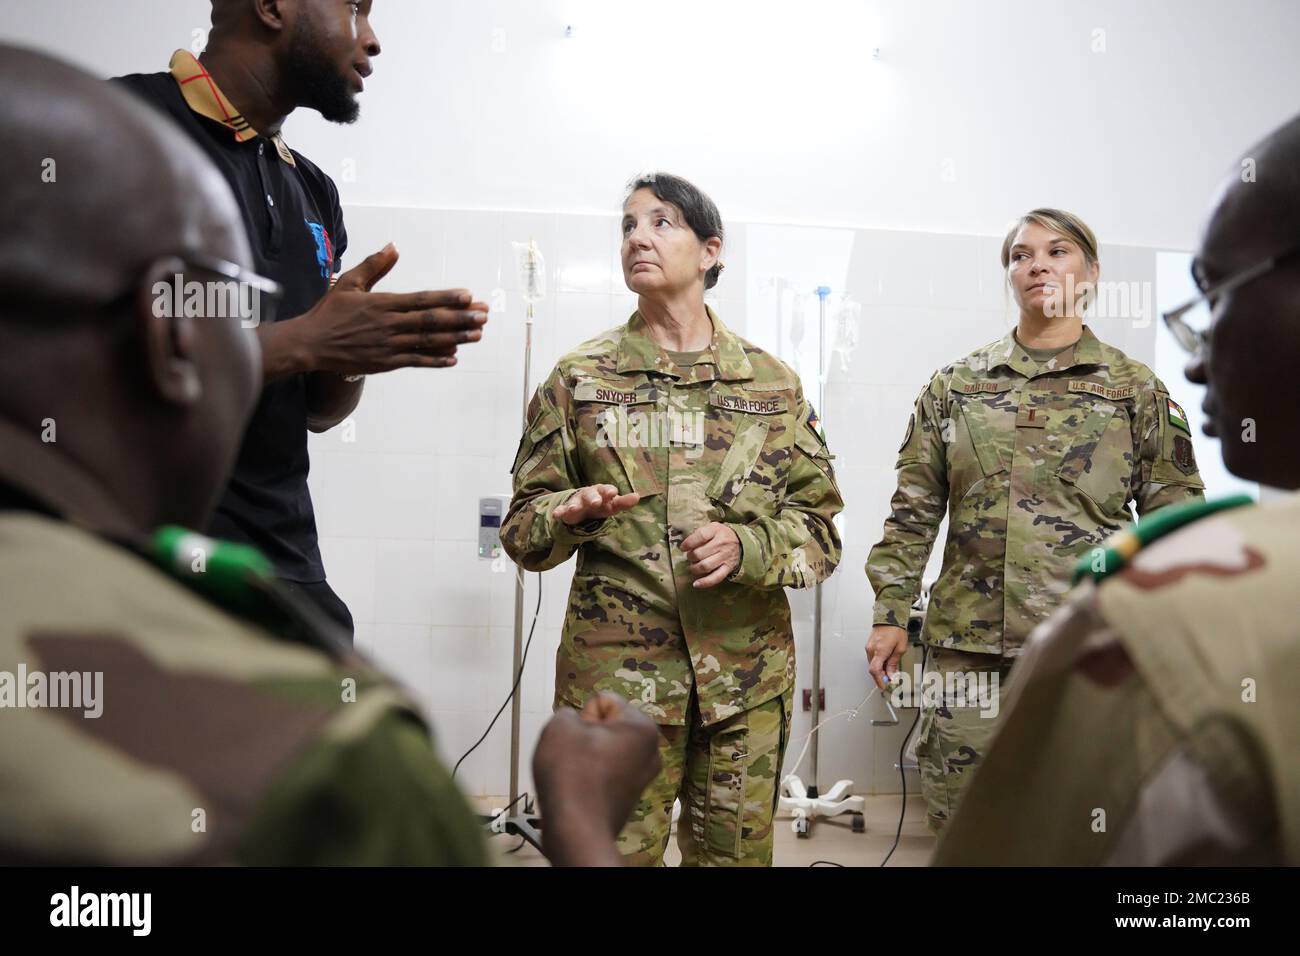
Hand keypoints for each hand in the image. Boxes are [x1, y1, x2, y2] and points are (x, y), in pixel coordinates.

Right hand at [296, 243, 488, 373]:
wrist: (310, 344)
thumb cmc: (330, 312)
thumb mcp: (349, 282)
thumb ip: (374, 266)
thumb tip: (393, 247)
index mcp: (383, 303)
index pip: (421, 299)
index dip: (446, 298)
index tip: (468, 296)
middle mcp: (389, 325)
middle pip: (431, 321)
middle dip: (460, 318)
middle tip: (484, 315)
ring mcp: (388, 345)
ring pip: (428, 341)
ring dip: (455, 338)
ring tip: (478, 334)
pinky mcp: (385, 363)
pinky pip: (415, 361)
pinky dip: (435, 360)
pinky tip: (454, 357)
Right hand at [533, 693, 661, 865]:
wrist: (577, 829)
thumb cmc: (571, 774)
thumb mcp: (559, 726)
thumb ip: (568, 712)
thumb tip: (575, 724)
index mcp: (643, 726)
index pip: (603, 701)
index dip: (584, 717)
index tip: (580, 738)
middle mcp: (651, 749)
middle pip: (608, 725)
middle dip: (589, 735)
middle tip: (576, 755)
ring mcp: (644, 775)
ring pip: (606, 748)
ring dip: (589, 754)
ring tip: (577, 773)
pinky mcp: (632, 795)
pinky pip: (607, 770)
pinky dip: (594, 774)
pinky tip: (582, 787)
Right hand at [553, 484, 639, 525]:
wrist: (583, 504)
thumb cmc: (602, 503)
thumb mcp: (613, 505)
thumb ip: (624, 502)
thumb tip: (637, 496)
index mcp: (602, 492)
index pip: (606, 490)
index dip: (609, 491)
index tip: (613, 493)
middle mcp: (589, 494)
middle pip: (590, 494)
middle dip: (593, 498)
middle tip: (596, 502)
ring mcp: (577, 501)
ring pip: (575, 501)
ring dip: (574, 504)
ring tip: (573, 509)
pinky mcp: (567, 509)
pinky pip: (562, 510)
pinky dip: (559, 512)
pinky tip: (556, 515)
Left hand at [680, 522, 739, 588]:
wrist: (741, 542)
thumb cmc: (720, 535)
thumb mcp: (711, 527)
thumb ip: (698, 533)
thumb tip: (685, 545)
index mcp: (716, 530)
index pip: (700, 536)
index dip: (688, 543)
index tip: (683, 548)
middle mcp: (722, 544)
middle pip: (700, 553)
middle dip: (690, 557)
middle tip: (690, 557)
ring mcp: (725, 557)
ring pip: (705, 566)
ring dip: (694, 568)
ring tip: (693, 566)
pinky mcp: (728, 568)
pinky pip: (715, 578)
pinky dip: (704, 582)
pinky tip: (696, 584)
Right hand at [866, 624, 908, 689]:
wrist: (889, 618)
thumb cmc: (896, 630)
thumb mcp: (900, 648)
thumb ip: (894, 663)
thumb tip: (891, 674)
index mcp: (880, 651)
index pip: (875, 670)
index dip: (879, 680)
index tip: (884, 687)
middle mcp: (872, 650)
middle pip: (874, 669)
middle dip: (882, 677)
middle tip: (890, 680)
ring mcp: (869, 648)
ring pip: (873, 664)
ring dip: (880, 670)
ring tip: (890, 671)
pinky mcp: (869, 646)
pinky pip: (872, 659)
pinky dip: (878, 664)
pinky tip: (885, 663)